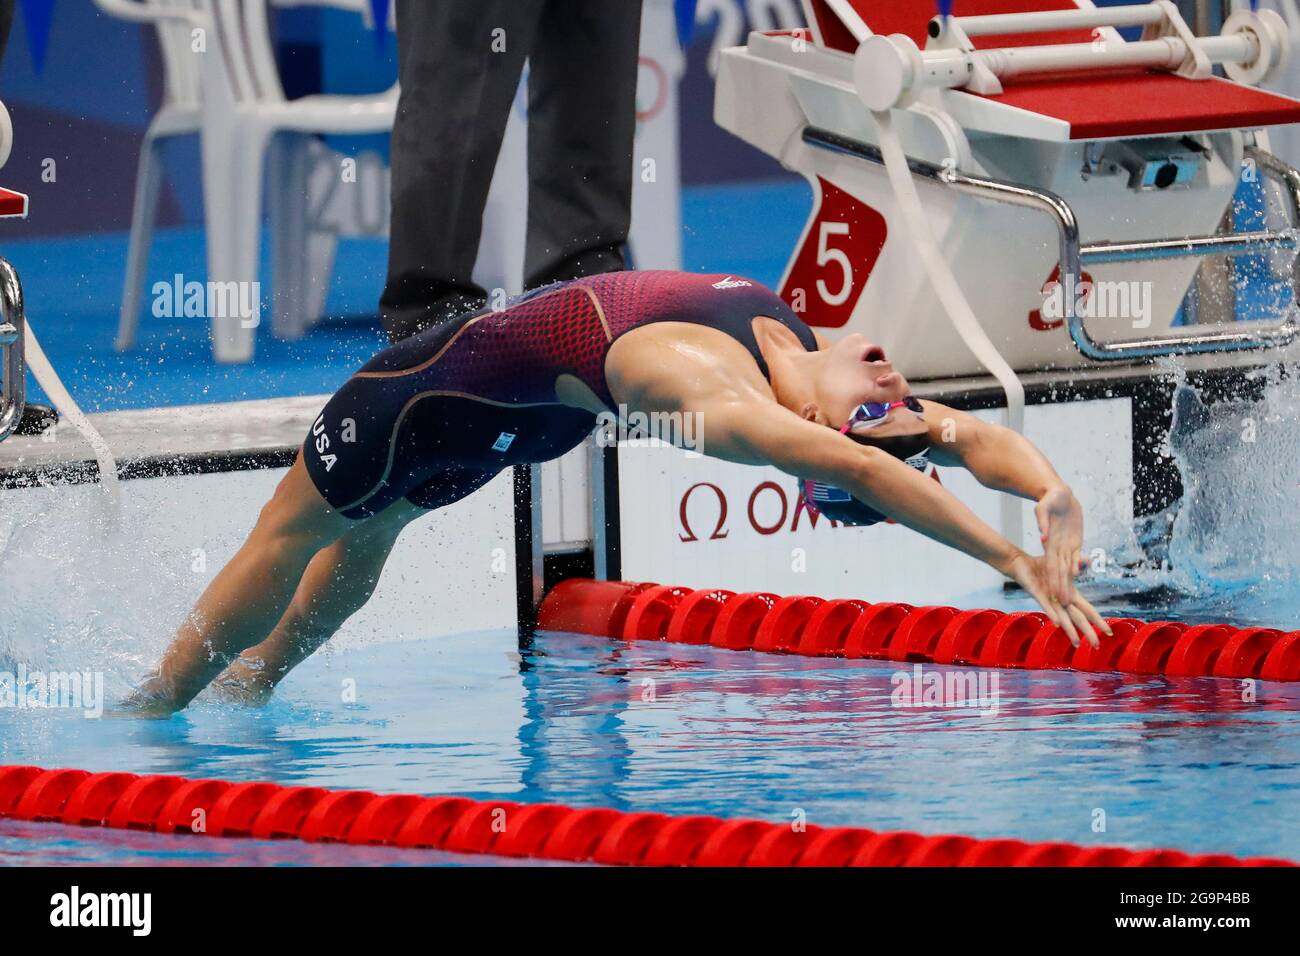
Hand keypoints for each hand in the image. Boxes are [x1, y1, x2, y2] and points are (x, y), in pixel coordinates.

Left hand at [1005, 551, 1112, 648]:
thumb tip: (1089, 560)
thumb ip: (1075, 566)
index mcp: (1069, 594)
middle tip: (1097, 646)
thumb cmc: (1040, 566)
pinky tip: (1057, 624)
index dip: (1098, 620)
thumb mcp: (1061, 565)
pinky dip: (1052, 614)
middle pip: (1078, 618)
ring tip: (1077, 643)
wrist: (1020, 563)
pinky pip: (1045, 606)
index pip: (1087, 609)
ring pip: (1062, 617)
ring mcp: (1049, 599)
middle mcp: (1060, 600)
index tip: (1109, 632)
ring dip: (1069, 630)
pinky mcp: (1037, 594)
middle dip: (1088, 631)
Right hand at [1035, 487, 1084, 605]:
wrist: (1058, 493)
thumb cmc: (1051, 497)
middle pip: (1060, 572)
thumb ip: (1042, 519)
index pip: (1053, 566)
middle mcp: (1056, 547)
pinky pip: (1077, 555)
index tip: (1055, 595)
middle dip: (1062, 589)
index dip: (1055, 581)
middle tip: (1064, 604)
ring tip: (1070, 597)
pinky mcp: (1074, 540)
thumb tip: (1044, 536)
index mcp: (1050, 543)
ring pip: (1068, 567)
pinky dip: (1079, 565)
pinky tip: (1079, 574)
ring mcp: (1066, 544)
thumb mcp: (1044, 506)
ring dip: (1068, 582)